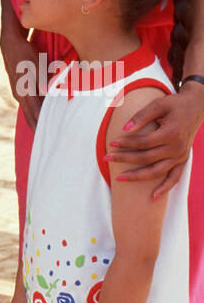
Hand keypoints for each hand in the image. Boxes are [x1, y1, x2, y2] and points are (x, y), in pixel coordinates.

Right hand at [0, 26, 43, 130]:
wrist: (10, 44)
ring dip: (37, 122)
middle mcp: (20, 96)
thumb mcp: (37, 66)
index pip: (36, 115)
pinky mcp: (19, 88)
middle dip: (40, 130)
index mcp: (25, 93)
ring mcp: (18, 93)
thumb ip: (43, 82)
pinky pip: (28, 105)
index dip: (44, 126)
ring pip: (29, 112)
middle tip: (51, 141)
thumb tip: (49, 97)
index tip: (53, 136)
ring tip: (47, 132)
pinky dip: (35, 113)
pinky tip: (41, 115)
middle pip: (31, 118)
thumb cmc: (25, 53)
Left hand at [108, 83, 203, 197]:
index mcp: (171, 133)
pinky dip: (164, 188)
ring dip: (138, 176)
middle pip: (147, 158)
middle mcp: (177, 148)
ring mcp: (181, 157)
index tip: (111, 142)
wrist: (196, 107)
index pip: (144, 142)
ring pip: (157, 172)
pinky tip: (152, 197)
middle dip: (125, 159)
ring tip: (120, 179)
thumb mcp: (158, 104)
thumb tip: (124, 129)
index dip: (126, 143)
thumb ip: (141, 117)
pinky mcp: (183, 161)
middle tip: (106, 158)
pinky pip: (174, 178)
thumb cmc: (174, 105)